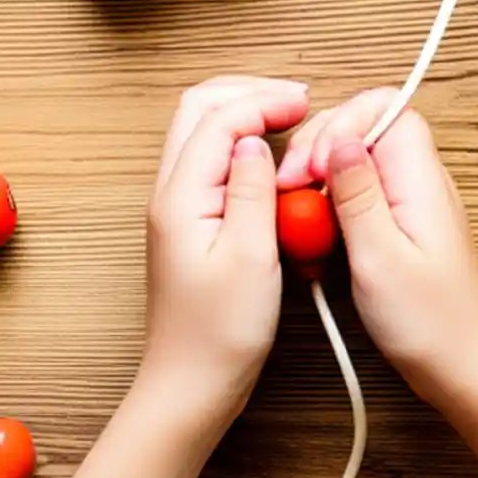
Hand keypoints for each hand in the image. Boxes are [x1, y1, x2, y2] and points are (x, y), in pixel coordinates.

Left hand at [143, 76, 310, 420]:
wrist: (191, 384)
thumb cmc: (220, 333)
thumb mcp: (250, 255)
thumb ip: (253, 189)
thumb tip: (256, 139)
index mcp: (180, 196)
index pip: (219, 117)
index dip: (266, 100)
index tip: (308, 104)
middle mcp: (170, 194)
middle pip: (198, 110)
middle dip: (249, 94)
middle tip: (298, 102)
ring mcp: (176, 209)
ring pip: (202, 134)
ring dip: (244, 117)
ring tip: (290, 123)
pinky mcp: (190, 226)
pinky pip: (210, 165)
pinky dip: (241, 148)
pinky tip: (273, 164)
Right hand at [279, 90, 477, 410]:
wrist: (463, 370)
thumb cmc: (430, 324)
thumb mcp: (381, 258)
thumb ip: (357, 194)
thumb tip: (339, 138)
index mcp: (422, 181)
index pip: (384, 108)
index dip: (339, 124)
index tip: (311, 168)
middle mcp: (419, 184)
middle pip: (364, 129)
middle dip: (320, 149)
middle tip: (292, 190)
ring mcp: (410, 206)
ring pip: (356, 164)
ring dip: (321, 182)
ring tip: (301, 217)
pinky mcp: (398, 230)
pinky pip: (359, 199)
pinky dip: (331, 211)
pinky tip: (317, 240)